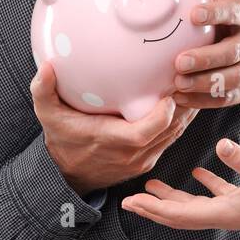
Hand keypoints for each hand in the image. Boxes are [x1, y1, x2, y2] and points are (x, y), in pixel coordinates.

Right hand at [30, 60, 198, 196]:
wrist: (69, 173)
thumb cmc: (61, 138)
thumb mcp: (47, 114)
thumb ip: (43, 90)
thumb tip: (46, 66)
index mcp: (108, 141)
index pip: (141, 134)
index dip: (160, 118)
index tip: (170, 95)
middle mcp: (129, 154)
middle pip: (168, 133)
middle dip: (183, 108)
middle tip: (193, 79)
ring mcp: (142, 160)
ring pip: (174, 136)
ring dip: (187, 113)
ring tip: (196, 85)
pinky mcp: (148, 160)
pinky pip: (171, 140)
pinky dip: (181, 121)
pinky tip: (187, 100)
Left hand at [119, 138, 239, 237]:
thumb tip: (221, 145)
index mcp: (222, 213)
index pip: (178, 214)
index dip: (153, 208)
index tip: (130, 202)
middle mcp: (223, 214)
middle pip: (179, 214)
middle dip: (153, 208)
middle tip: (128, 200)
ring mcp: (233, 208)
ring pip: (193, 205)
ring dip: (171, 197)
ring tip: (151, 187)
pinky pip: (215, 193)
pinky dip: (201, 184)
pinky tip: (196, 172)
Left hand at [166, 0, 239, 107]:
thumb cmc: (227, 18)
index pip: (232, 12)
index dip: (215, 13)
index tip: (193, 15)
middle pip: (232, 53)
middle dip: (208, 59)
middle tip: (180, 61)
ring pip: (231, 80)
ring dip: (204, 84)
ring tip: (178, 85)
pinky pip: (225, 100)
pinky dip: (203, 102)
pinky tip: (180, 100)